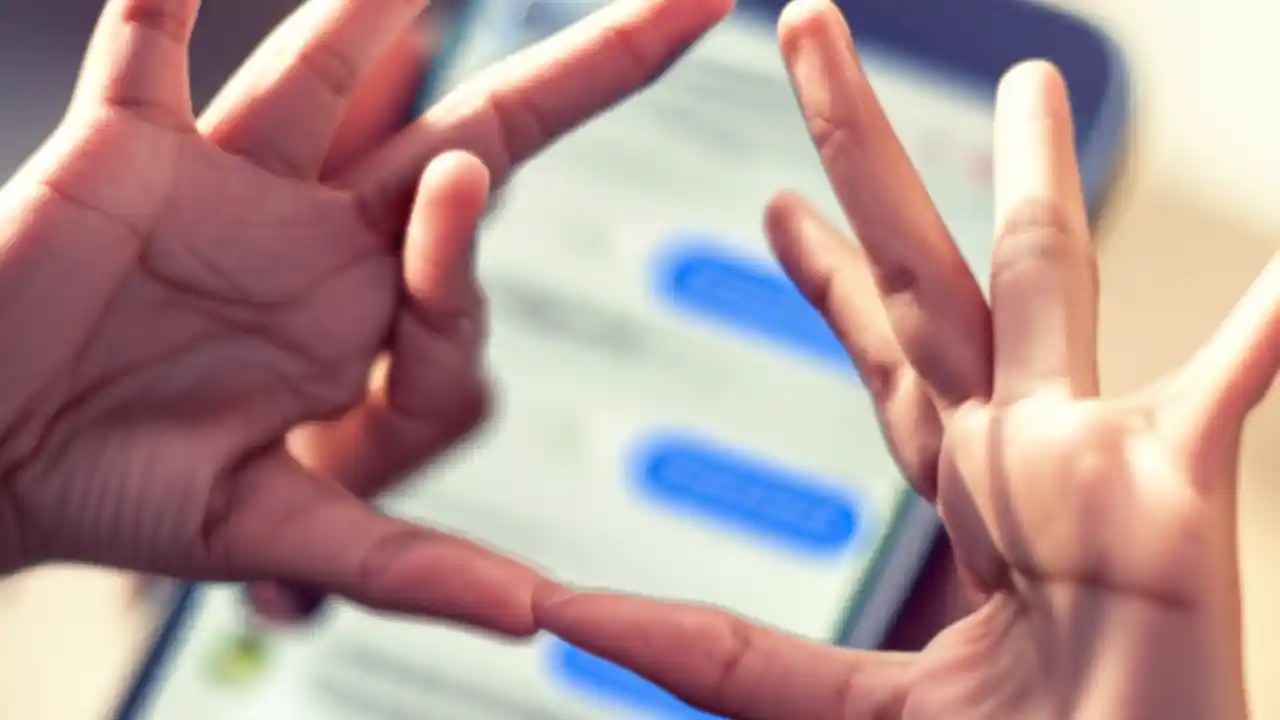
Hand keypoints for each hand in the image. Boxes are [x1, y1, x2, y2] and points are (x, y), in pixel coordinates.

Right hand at [0, 0, 731, 637]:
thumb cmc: (124, 488)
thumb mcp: (280, 527)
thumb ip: (404, 563)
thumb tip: (535, 618)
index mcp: (360, 314)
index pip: (464, 254)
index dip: (469, 229)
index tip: (455, 184)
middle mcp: (318, 232)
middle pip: (475, 133)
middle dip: (581, 74)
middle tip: (681, 6)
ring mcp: (228, 179)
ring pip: (327, 70)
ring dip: (384, 9)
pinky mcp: (121, 146)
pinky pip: (150, 46)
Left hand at [534, 1, 1279, 716]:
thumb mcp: (837, 708)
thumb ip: (708, 654)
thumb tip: (562, 615)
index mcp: (960, 490)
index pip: (881, 350)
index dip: (829, 276)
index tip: (776, 207)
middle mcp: (1019, 452)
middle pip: (923, 273)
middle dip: (861, 156)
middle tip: (810, 37)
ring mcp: (1096, 461)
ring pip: (1043, 285)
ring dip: (1036, 184)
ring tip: (1030, 88)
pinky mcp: (1172, 495)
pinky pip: (1232, 383)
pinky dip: (1267, 323)